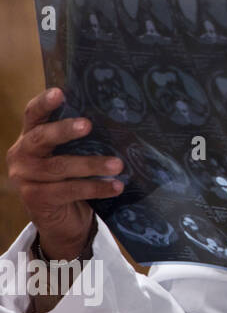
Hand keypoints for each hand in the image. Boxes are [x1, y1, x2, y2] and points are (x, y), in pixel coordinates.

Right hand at [6, 88, 121, 259]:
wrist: (61, 221)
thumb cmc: (71, 178)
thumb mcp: (72, 154)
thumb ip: (81, 139)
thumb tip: (117, 119)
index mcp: (30, 137)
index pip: (33, 115)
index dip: (44, 103)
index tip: (60, 92)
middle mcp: (22, 155)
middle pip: (41, 137)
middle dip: (65, 130)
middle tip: (88, 124)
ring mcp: (25, 178)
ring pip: (59, 167)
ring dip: (92, 164)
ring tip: (118, 164)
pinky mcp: (35, 199)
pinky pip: (68, 191)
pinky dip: (95, 188)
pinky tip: (116, 186)